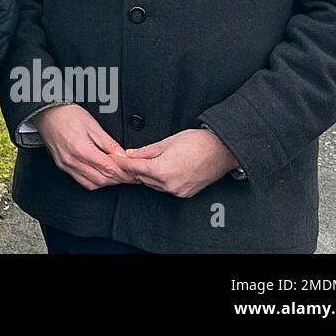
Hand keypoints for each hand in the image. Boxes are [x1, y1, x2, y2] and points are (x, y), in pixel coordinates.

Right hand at [32, 104, 137, 189]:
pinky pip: (81, 181)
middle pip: (102, 179)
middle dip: (119, 180)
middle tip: (130, 176)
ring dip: (107, 182)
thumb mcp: (93, 125)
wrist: (46, 112)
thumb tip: (123, 156)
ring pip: (92, 184)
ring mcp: (66, 165)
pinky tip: (101, 175)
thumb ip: (109, 143)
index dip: (125, 173)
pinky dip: (94, 182)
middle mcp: (73, 161)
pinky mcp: (62, 166)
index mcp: (82, 150)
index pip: (109, 169)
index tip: (134, 173)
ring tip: (117, 175)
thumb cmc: (67, 114)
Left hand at [116, 128, 238, 197]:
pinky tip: (162, 169)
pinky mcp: (185, 193)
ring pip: (153, 184)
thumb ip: (146, 151)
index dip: (122, 162)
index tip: (114, 158)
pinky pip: (165, 188)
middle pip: (142, 178)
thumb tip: (131, 154)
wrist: (222, 150)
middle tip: (129, 158)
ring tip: (148, 161)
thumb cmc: (198, 143)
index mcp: (162, 170)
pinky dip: (160, 180)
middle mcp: (169, 184)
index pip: (134, 168)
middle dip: (135, 168)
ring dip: (147, 174)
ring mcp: (178, 191)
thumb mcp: (167, 142)